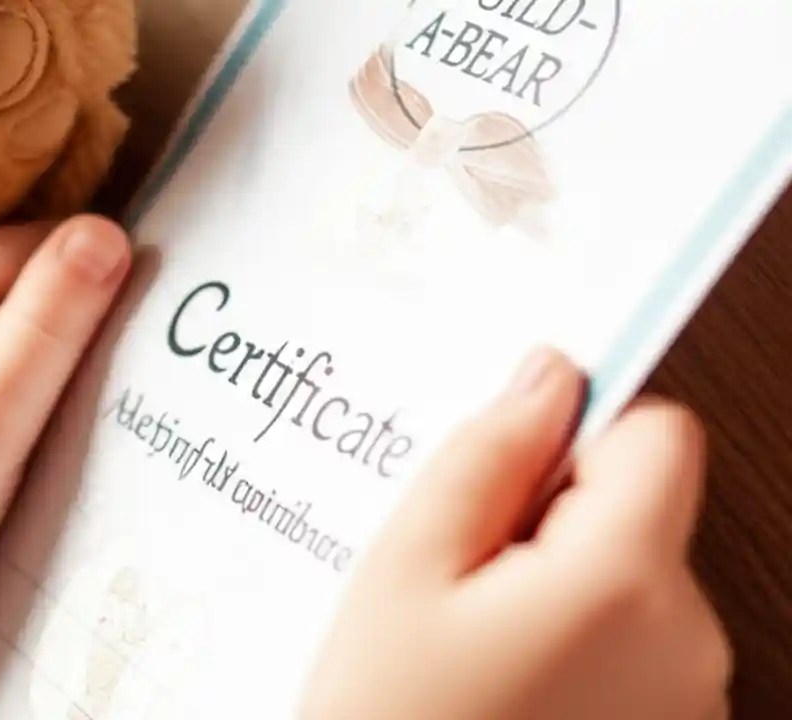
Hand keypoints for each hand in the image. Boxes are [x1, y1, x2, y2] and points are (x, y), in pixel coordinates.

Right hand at [303, 349, 731, 719]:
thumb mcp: (405, 572)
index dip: (581, 426)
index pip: (656, 432)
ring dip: (556, 581)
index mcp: (622, 583)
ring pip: (630, 575)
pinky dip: (573, 638)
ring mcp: (685, 697)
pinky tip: (498, 677)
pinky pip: (631, 640)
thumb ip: (483, 458)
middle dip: (551, 516)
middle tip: (459, 572)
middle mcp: (685, 640)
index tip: (523, 440)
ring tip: (468, 638)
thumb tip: (546, 378)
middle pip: (640, 506)